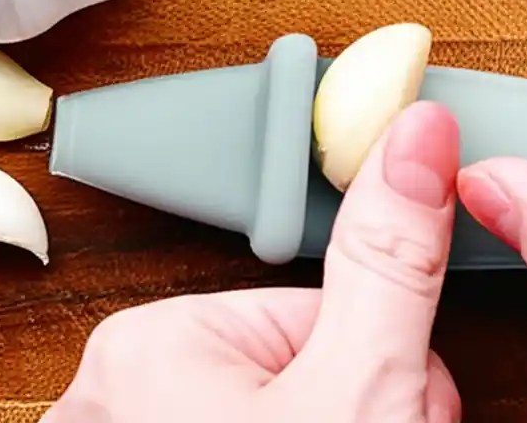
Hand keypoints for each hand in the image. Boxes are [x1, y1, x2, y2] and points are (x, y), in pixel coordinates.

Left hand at [40, 101, 462, 422]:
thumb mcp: (357, 390)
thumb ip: (389, 263)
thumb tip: (415, 132)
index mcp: (150, 341)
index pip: (310, 309)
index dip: (373, 363)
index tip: (395, 408)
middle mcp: (111, 391)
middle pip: (293, 361)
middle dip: (352, 401)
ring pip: (275, 405)